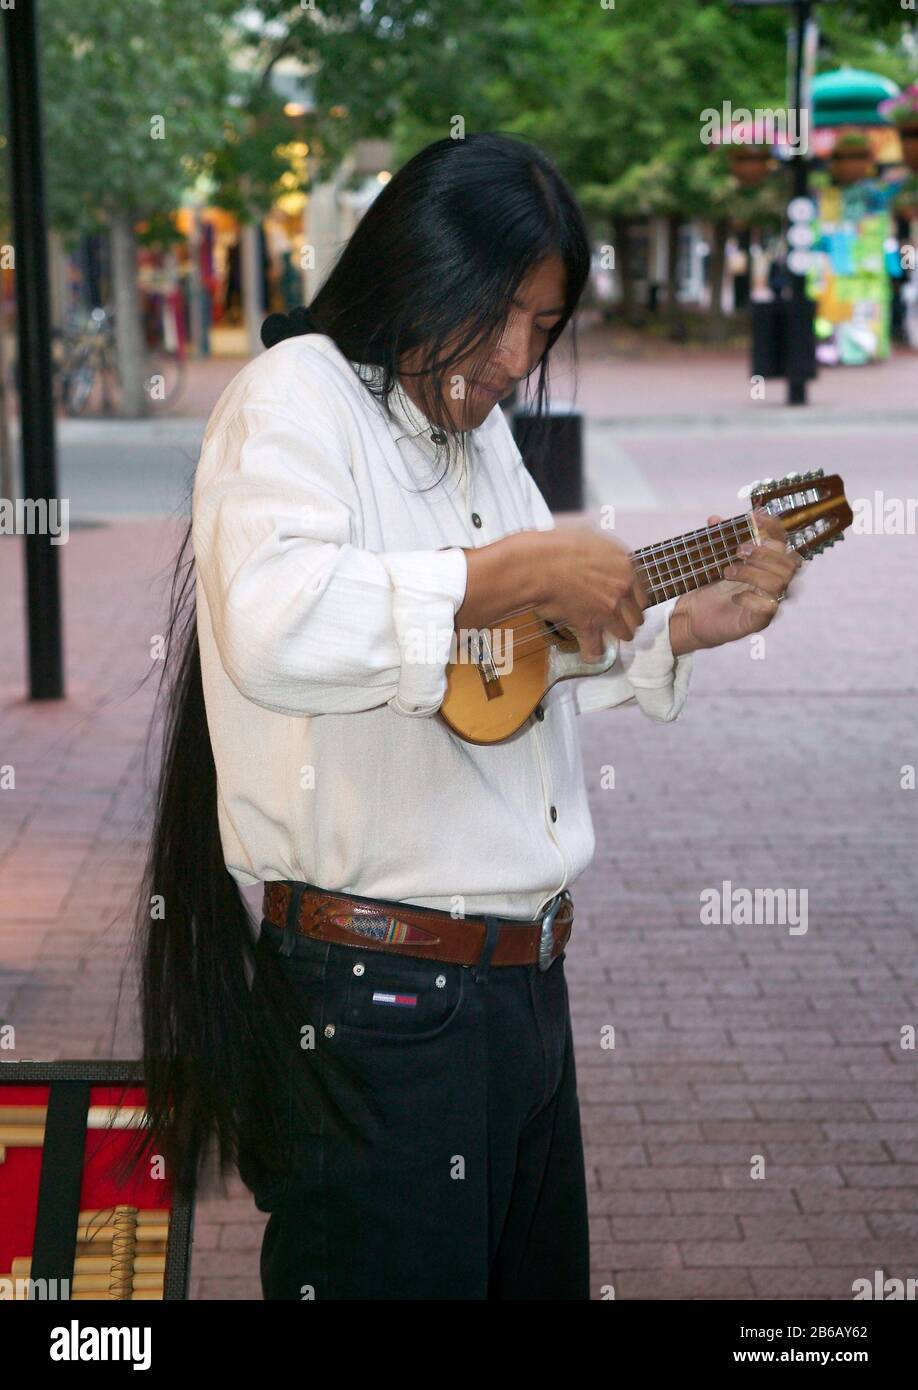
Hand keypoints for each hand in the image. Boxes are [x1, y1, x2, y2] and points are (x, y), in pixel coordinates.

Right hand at [532, 520, 647, 661]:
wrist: (538, 563)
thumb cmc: (557, 544)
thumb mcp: (590, 534)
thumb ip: (604, 549)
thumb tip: (601, 549)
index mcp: (626, 565)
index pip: (641, 592)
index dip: (632, 600)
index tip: (625, 603)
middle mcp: (623, 588)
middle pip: (638, 615)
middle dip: (628, 618)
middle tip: (618, 618)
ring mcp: (608, 608)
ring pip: (626, 633)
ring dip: (617, 634)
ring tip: (609, 634)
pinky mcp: (589, 624)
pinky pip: (596, 647)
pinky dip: (593, 652)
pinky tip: (591, 653)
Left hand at [669, 508, 802, 654]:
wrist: (695, 616)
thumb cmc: (710, 587)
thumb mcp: (713, 559)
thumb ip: (717, 539)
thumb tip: (714, 519)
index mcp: (767, 563)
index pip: (783, 541)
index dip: (773, 528)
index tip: (755, 518)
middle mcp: (774, 581)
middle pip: (789, 562)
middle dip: (764, 553)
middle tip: (738, 551)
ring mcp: (770, 601)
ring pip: (779, 583)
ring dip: (752, 573)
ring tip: (727, 572)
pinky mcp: (760, 620)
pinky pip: (769, 608)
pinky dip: (751, 599)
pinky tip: (734, 597)